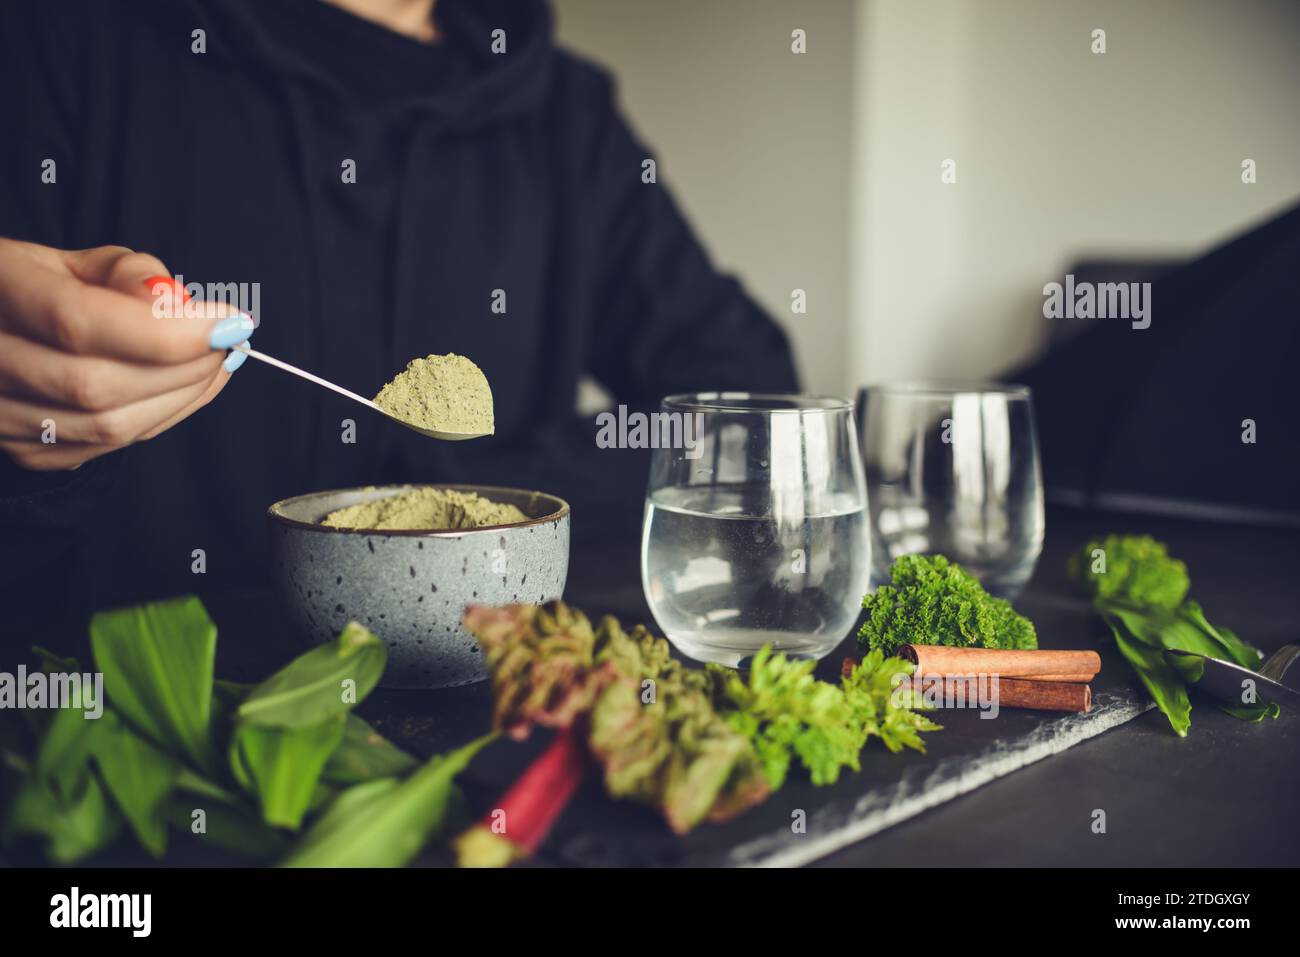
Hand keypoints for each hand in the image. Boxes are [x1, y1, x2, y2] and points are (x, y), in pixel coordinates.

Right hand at [0, 239, 254, 470]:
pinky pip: (110, 447)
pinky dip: (164, 416)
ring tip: (216, 363)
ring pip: (108, 426)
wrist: (2, 334)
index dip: (165, 331)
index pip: (80, 323)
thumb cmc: (47, 289)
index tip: (230, 321)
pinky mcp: (27, 450)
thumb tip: (183, 310)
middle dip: (184, 366)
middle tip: (227, 340)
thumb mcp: (81, 261)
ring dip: (183, 396)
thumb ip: (131, 275)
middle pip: (97, 385)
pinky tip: (188, 388)